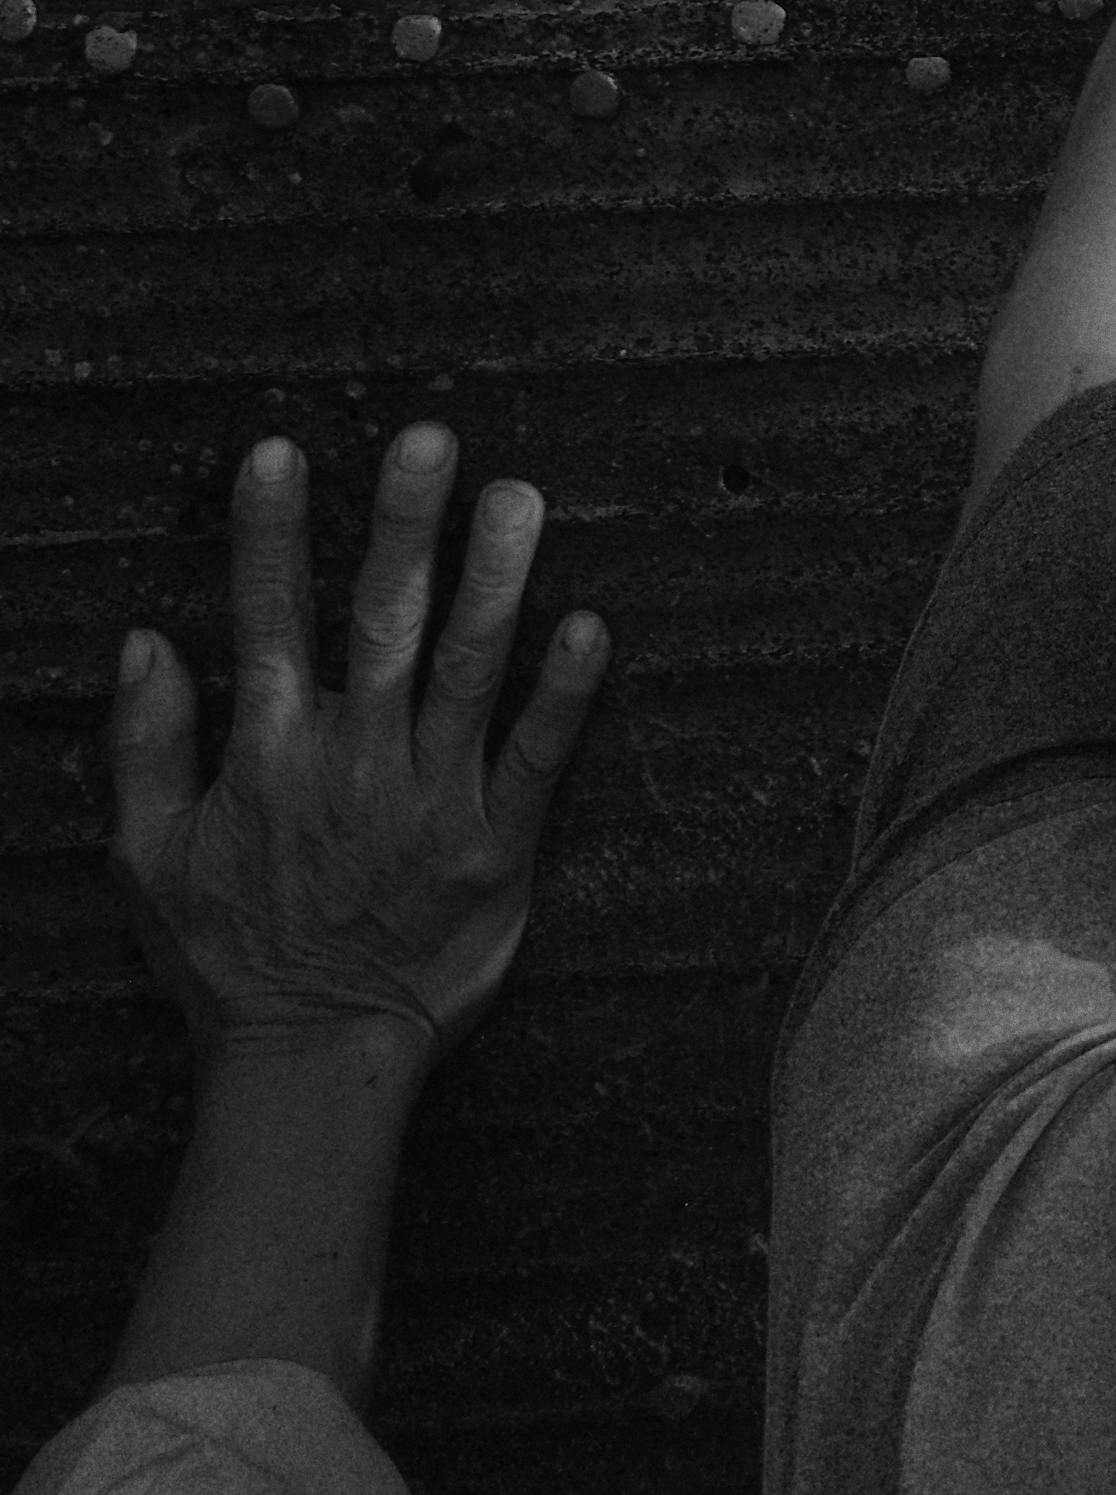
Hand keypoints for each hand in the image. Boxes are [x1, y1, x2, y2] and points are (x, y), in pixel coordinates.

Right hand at [110, 428, 606, 1065]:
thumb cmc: (227, 956)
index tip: (280, 451)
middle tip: (430, 438)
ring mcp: (430, 801)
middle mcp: (352, 762)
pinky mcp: (497, 850)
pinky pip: (538, 758)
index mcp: (270, 755)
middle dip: (403, 526)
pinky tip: (593, 627)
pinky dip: (566, 694)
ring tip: (521, 497)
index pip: (266, 619)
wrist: (307, 1056)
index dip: (271, 535)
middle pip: (380, 621)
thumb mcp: (146, 857)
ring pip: (469, 669)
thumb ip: (145, 745)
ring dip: (495, 579)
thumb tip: (142, 639)